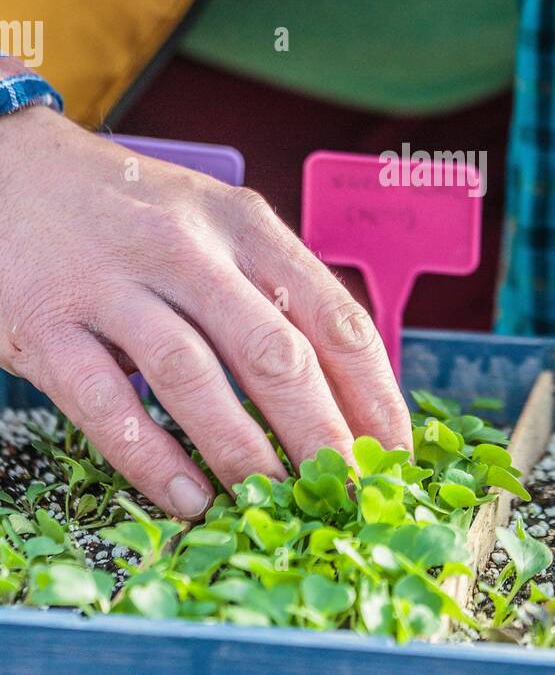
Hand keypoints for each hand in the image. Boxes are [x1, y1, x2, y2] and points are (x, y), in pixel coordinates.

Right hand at [0, 107, 409, 517]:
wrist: (11, 169)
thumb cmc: (130, 212)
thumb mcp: (214, 224)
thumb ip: (272, 288)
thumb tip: (345, 391)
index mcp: (244, 224)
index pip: (333, 315)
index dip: (373, 394)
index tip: (395, 452)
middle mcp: (187, 249)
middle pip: (274, 353)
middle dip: (322, 436)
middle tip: (346, 495)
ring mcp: (113, 285)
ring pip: (194, 378)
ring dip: (244, 453)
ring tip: (275, 506)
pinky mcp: (48, 326)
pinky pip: (107, 404)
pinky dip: (152, 459)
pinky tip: (187, 499)